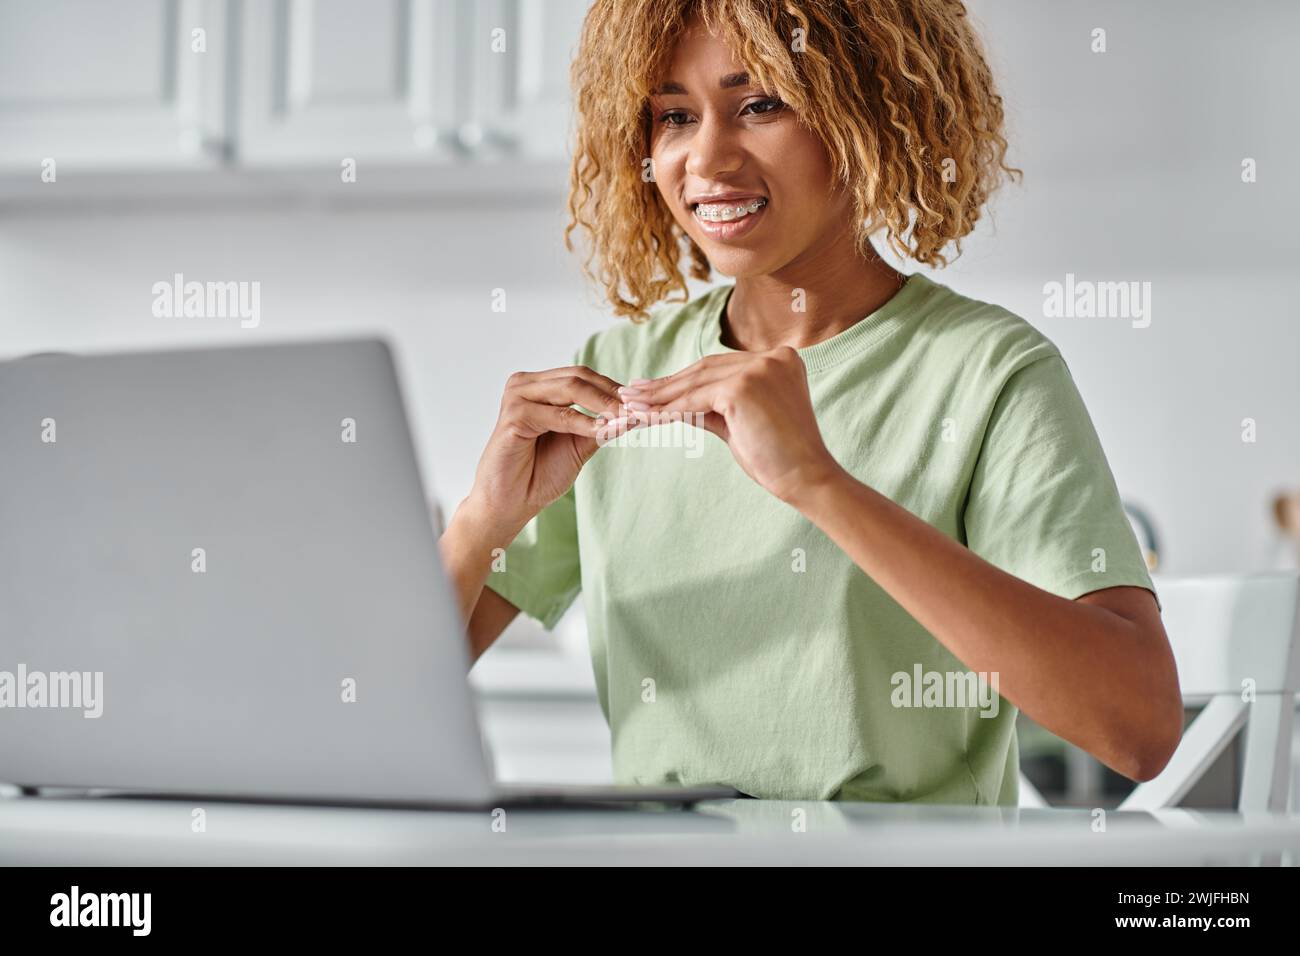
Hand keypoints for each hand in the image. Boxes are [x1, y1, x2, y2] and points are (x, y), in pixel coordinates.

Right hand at [467, 366, 637, 535]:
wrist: (510, 503)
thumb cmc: (540, 474)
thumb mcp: (579, 444)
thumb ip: (602, 425)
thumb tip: (636, 412)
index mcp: (538, 386)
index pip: (583, 376)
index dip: (614, 388)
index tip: (644, 402)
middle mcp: (525, 385)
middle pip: (578, 377)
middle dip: (613, 393)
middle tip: (641, 408)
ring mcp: (517, 397)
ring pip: (570, 390)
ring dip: (604, 404)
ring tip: (628, 417)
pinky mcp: (513, 415)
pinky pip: (559, 415)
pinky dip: (585, 422)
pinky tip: (604, 430)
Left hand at [617, 347, 842, 504]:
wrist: (805, 479)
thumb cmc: (778, 457)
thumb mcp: (741, 422)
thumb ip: (712, 406)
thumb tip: (675, 402)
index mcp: (779, 360)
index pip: (719, 367)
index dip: (683, 379)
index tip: (652, 388)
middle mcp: (771, 357)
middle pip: (705, 370)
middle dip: (665, 385)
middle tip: (632, 394)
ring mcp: (759, 368)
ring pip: (695, 383)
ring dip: (659, 397)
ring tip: (631, 406)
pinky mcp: (744, 386)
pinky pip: (694, 400)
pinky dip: (668, 410)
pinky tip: (647, 417)